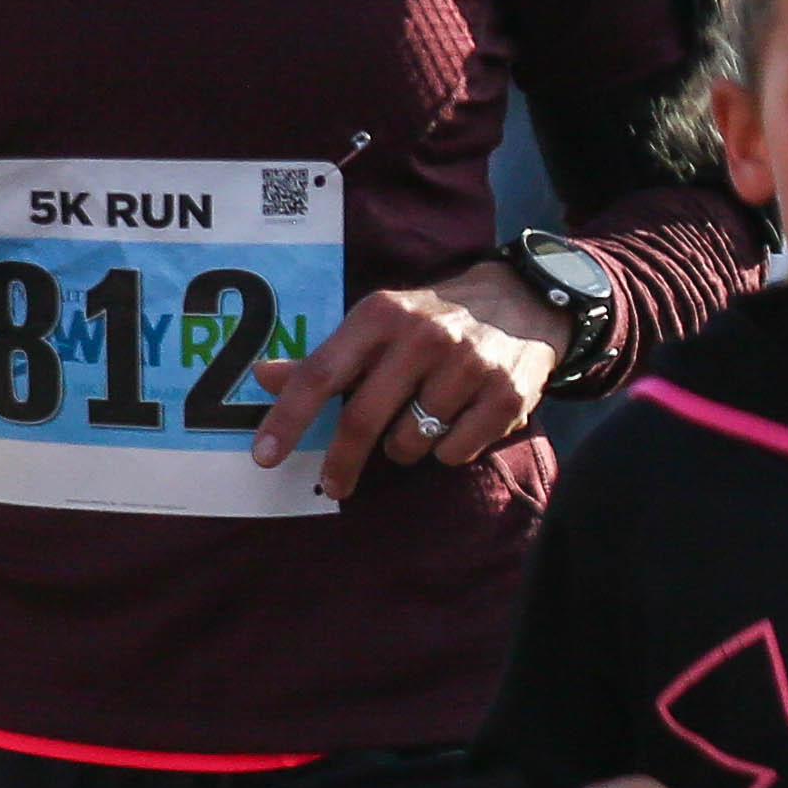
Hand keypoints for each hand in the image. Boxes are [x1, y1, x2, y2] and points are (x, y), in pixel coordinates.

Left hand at [252, 261, 567, 501]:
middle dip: (342, 462)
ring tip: (422, 421)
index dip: (288, 418)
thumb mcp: (377, 325)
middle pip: (363, 419)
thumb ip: (326, 358)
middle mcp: (423, 337)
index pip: (321, 373)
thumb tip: (264, 376)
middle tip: (334, 485)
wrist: (522, 302)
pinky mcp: (505, 395)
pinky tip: (458, 422)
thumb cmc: (434, 320)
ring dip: (406, 447)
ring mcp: (468, 366)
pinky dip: (448, 450)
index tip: (265, 456)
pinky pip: (455, 452)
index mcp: (380, 315)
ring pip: (411, 442)